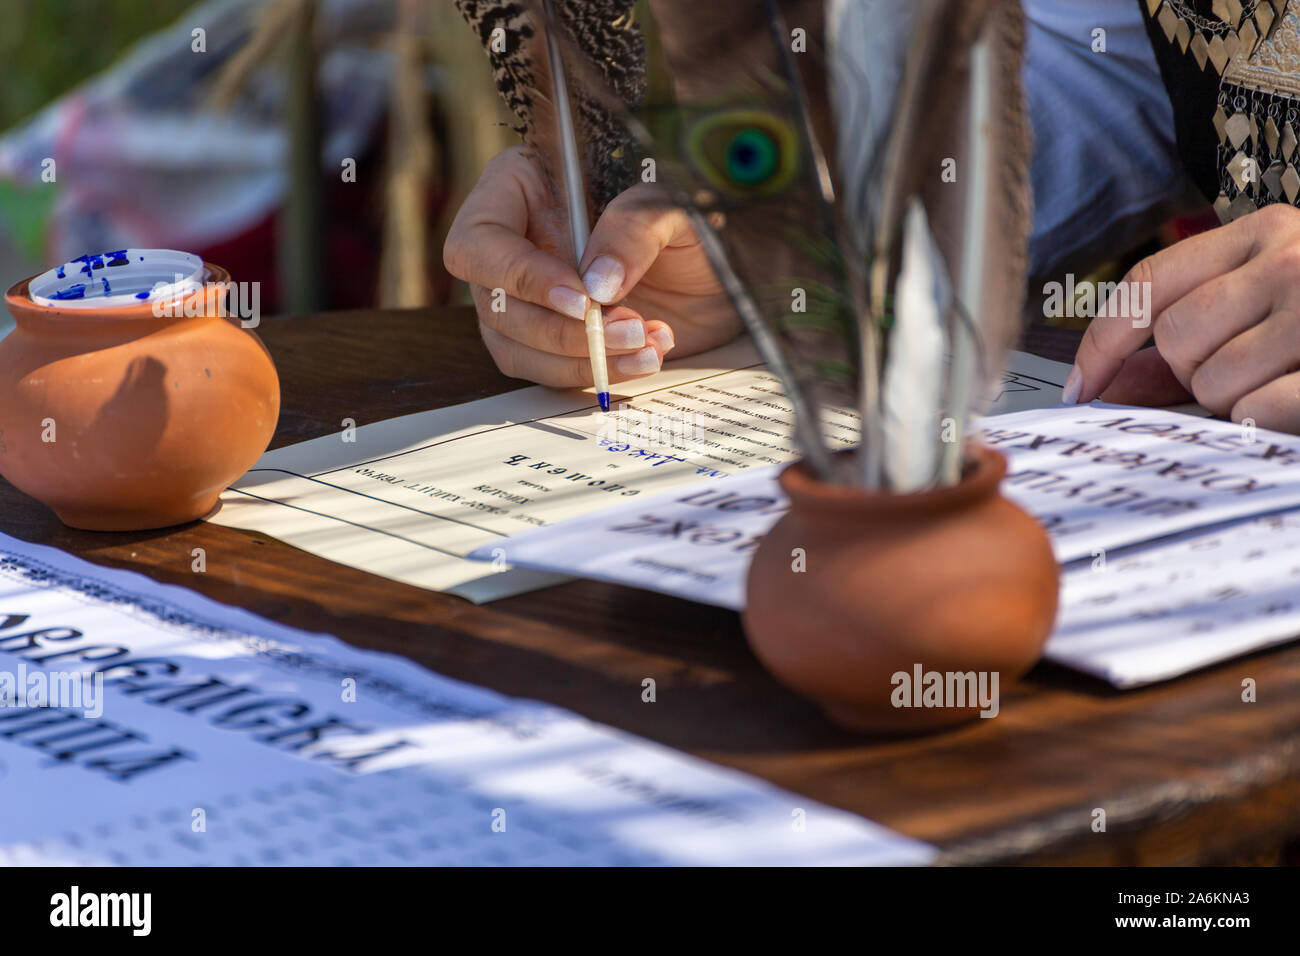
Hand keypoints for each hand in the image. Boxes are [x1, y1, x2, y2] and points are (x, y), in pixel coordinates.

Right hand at [442, 147, 740, 387]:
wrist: (722, 271)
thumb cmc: (691, 221)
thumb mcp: (671, 207)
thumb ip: (634, 230)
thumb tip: (596, 288)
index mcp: (520, 189)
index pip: (479, 241)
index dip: (521, 278)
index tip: (581, 300)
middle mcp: (513, 245)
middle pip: (495, 306)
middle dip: (562, 331)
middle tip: (628, 328)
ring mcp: (528, 296)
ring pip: (517, 348)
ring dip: (581, 359)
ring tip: (645, 344)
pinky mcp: (553, 339)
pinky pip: (551, 371)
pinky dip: (599, 372)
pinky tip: (647, 354)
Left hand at [1068, 204, 1299, 432]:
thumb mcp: (1263, 301)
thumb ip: (1185, 337)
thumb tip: (1097, 383)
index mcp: (1264, 231)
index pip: (1148, 282)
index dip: (1102, 341)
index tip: (1078, 386)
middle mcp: (1290, 259)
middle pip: (1174, 337)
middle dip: (1191, 371)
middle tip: (1243, 370)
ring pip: (1212, 382)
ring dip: (1231, 400)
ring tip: (1277, 379)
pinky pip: (1254, 413)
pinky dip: (1263, 421)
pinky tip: (1293, 401)